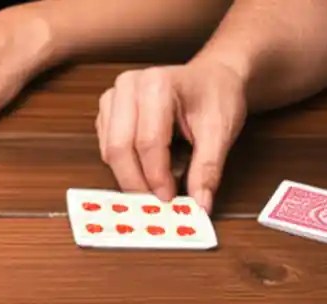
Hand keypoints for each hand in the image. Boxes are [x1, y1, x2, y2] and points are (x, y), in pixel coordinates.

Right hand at [96, 60, 246, 212]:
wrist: (213, 76)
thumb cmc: (217, 96)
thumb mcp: (221, 131)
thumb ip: (208, 169)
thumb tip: (200, 204)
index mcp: (157, 84)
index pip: (148, 141)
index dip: (156, 176)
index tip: (169, 198)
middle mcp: (129, 86)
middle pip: (120, 147)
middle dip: (135, 181)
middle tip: (153, 202)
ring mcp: (114, 97)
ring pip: (109, 150)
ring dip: (128, 175)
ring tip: (152, 187)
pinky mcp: (107, 110)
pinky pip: (106, 147)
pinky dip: (123, 166)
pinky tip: (144, 170)